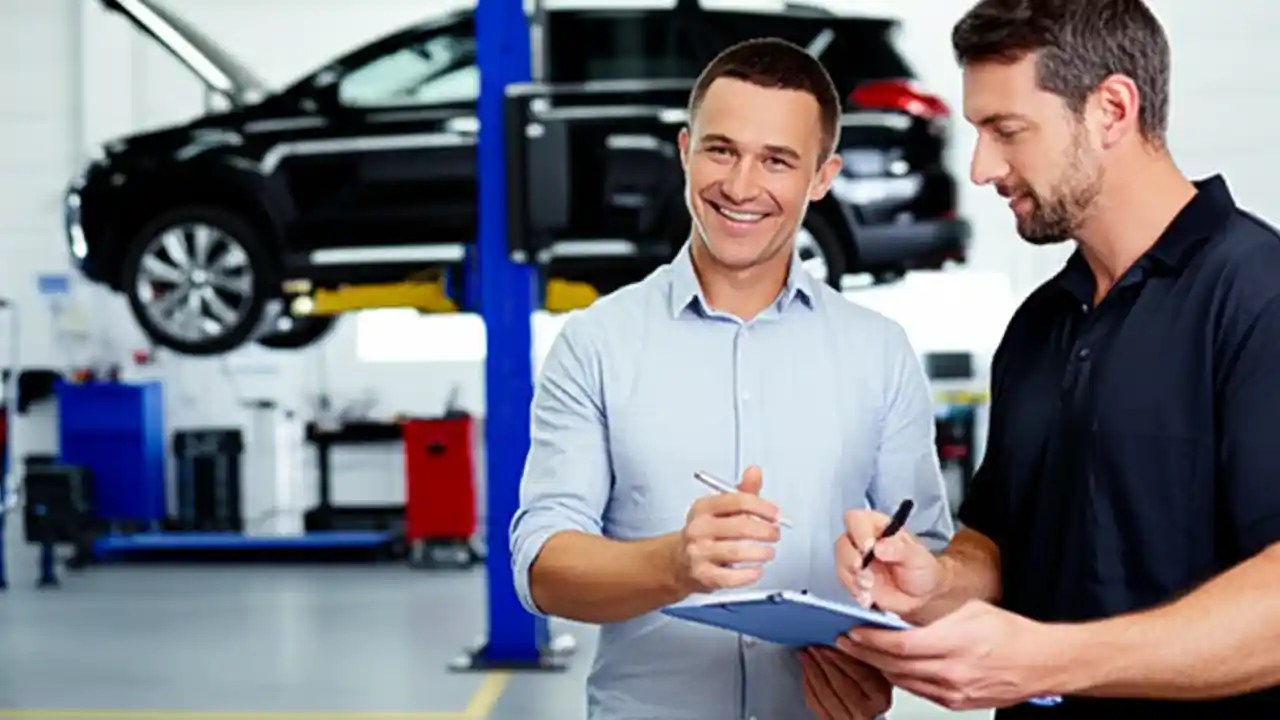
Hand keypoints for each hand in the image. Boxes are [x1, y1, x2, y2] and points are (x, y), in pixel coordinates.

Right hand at [672, 465, 780, 593]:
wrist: (679, 562)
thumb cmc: (705, 534)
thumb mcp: (721, 510)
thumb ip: (742, 492)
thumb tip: (755, 471)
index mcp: (703, 508)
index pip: (737, 501)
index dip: (762, 507)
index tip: (775, 514)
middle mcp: (698, 529)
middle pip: (740, 526)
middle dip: (765, 531)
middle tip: (775, 534)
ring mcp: (698, 552)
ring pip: (737, 552)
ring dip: (760, 553)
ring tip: (768, 552)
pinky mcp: (703, 575)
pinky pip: (730, 577)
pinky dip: (748, 575)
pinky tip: (756, 571)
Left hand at [798, 646, 891, 719]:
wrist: (867, 712)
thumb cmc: (871, 688)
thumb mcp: (876, 672)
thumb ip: (865, 659)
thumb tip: (845, 636)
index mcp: (880, 697)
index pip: (861, 676)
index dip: (844, 658)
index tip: (833, 642)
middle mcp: (865, 712)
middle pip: (841, 684)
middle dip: (824, 661)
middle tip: (815, 645)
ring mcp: (847, 719)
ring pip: (825, 694)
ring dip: (812, 670)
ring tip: (806, 654)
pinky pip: (815, 703)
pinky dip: (808, 684)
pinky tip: (806, 671)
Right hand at [837, 509, 943, 616]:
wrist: (922, 597)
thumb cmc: (922, 569)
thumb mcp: (917, 557)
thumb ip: (900, 550)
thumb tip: (878, 547)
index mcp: (877, 526)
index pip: (856, 520)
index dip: (859, 532)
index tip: (868, 549)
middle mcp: (861, 540)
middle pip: (843, 542)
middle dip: (851, 560)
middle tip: (866, 577)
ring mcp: (855, 560)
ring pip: (840, 563)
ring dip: (852, 578)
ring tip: (869, 589)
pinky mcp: (852, 579)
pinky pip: (844, 582)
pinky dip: (854, 591)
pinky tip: (868, 598)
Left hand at [837, 599, 1064, 710]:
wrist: (1041, 663)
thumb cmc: (1011, 633)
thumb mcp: (969, 611)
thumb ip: (933, 619)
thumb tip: (901, 621)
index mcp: (956, 643)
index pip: (900, 645)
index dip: (871, 640)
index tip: (853, 632)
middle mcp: (953, 671)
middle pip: (895, 666)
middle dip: (864, 654)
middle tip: (846, 643)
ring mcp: (955, 691)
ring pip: (903, 681)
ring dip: (878, 668)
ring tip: (861, 653)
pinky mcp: (957, 703)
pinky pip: (919, 692)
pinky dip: (901, 679)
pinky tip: (890, 668)